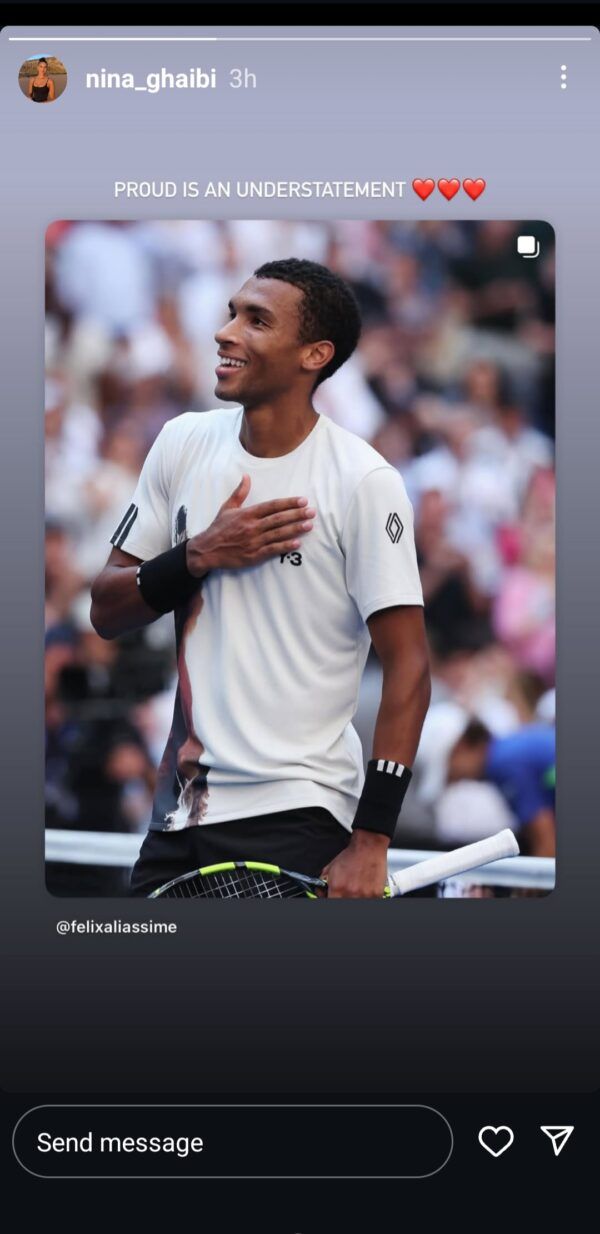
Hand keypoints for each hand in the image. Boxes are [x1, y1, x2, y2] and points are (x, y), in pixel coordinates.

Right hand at [186, 475, 314, 575]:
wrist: (207, 550)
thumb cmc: (218, 528)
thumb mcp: (227, 507)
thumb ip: (240, 492)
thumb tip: (246, 476)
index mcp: (247, 514)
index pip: (272, 506)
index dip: (288, 503)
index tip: (302, 500)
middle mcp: (252, 526)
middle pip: (278, 519)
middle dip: (296, 515)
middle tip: (311, 512)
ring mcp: (254, 541)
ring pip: (278, 534)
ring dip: (295, 529)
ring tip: (309, 525)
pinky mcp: (253, 555)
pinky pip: (272, 550)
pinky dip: (285, 547)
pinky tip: (297, 544)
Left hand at [321, 831, 389, 898]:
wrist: (368, 847)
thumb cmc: (351, 856)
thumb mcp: (330, 868)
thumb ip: (324, 883)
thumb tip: (321, 893)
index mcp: (337, 888)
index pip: (330, 903)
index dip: (331, 899)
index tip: (333, 897)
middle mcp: (350, 893)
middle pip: (343, 904)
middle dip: (343, 898)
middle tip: (346, 891)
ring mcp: (364, 896)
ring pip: (356, 903)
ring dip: (355, 897)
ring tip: (357, 888)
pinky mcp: (376, 895)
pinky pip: (369, 901)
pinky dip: (366, 896)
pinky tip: (365, 887)